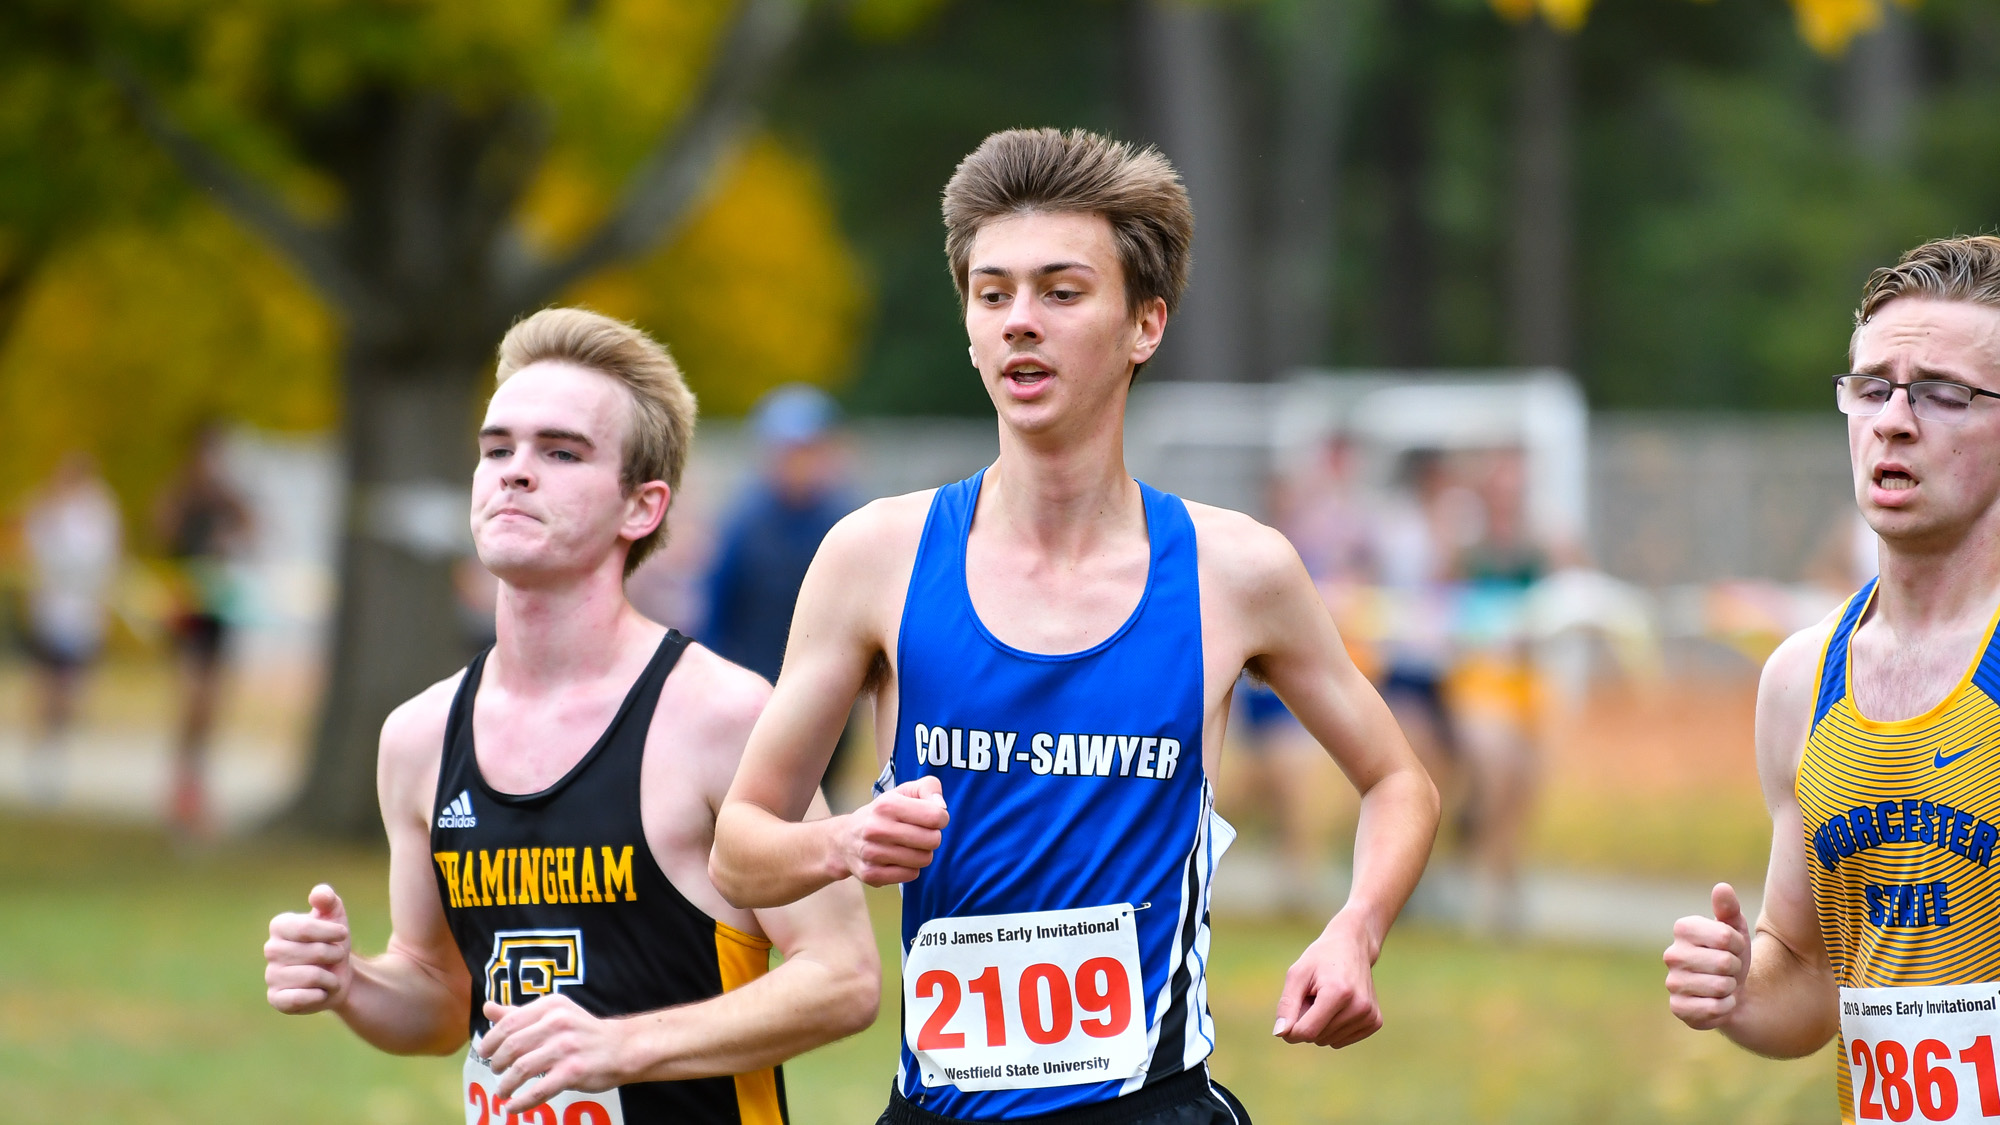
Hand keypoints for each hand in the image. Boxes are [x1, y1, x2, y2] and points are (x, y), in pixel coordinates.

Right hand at [265, 883, 352, 1013]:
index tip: (342, 933)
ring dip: (330, 977)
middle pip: (314, 952)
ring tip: (328, 975)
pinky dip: (318, 996)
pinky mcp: (276, 999)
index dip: (331, 932)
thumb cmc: (333, 940)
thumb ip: (328, 899)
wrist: (338, 974)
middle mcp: (270, 950)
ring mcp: (271, 975)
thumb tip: (319, 894)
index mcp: (280, 926)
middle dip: (335, 954)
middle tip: (335, 956)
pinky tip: (318, 992)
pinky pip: (299, 999)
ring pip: (312, 976)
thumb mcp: (335, 915)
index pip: (305, 928)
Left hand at [481, 996, 627, 1113]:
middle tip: (495, 1071)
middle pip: (512, 1046)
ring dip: (506, 1084)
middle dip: (496, 1062)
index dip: (491, 1040)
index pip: (509, 1023)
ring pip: (521, 1069)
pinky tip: (512, 1107)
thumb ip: (520, 1013)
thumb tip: (488, 1008)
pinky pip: (538, 1090)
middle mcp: (558, 1023)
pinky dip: (521, 1102)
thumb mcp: (554, 1014)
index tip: (485, 1052)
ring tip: (503, 1091)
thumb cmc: (583, 1032)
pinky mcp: (574, 1071)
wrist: (622, 1047)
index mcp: (551, 1006)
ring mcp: (566, 1047)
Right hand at [837, 776, 948, 885]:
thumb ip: (928, 788)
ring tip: (908, 846)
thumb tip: (941, 807)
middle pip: (933, 840)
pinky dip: (910, 868)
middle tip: (919, 833)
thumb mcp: (903, 791)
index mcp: (887, 805)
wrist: (844, 839)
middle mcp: (876, 829)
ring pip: (923, 859)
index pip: (936, 816)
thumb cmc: (882, 813)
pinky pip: (911, 875)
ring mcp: (872, 853)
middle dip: (932, 837)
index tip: (931, 818)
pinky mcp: (871, 874)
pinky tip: (898, 859)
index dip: (941, 818)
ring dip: (921, 853)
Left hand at [1272, 915, 1381, 1047]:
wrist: (1353, 946)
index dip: (1291, 1030)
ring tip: (1326, 999)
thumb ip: (1287, 1005)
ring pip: (1328, 1041)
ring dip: (1320, 1025)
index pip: (1307, 1031)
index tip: (1287, 1018)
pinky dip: (1333, 1029)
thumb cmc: (1320, 959)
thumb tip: (1280, 1034)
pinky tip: (1339, 1007)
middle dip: (1308, 1021)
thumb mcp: (1297, 975)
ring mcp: (1369, 1015)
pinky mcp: (1375, 1022)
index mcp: (1338, 993)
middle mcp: (1359, 1007)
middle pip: (1317, 1037)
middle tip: (1313, 996)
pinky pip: (1341, 1041)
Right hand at [1665, 882, 1752, 1029]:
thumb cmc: (1730, 953)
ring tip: (1723, 984)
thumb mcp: (1735, 929)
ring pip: (1720, 986)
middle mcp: (1671, 954)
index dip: (1738, 944)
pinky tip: (1718, 1002)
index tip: (1732, 947)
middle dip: (1735, 968)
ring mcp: (1672, 982)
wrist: (1729, 988)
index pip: (1725, 937)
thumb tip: (1722, 888)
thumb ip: (1729, 908)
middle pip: (1724, 963)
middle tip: (1728, 969)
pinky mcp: (1678, 1007)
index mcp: (1682, 929)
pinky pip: (1713, 1008)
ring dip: (1730, 988)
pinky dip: (1725, 1007)